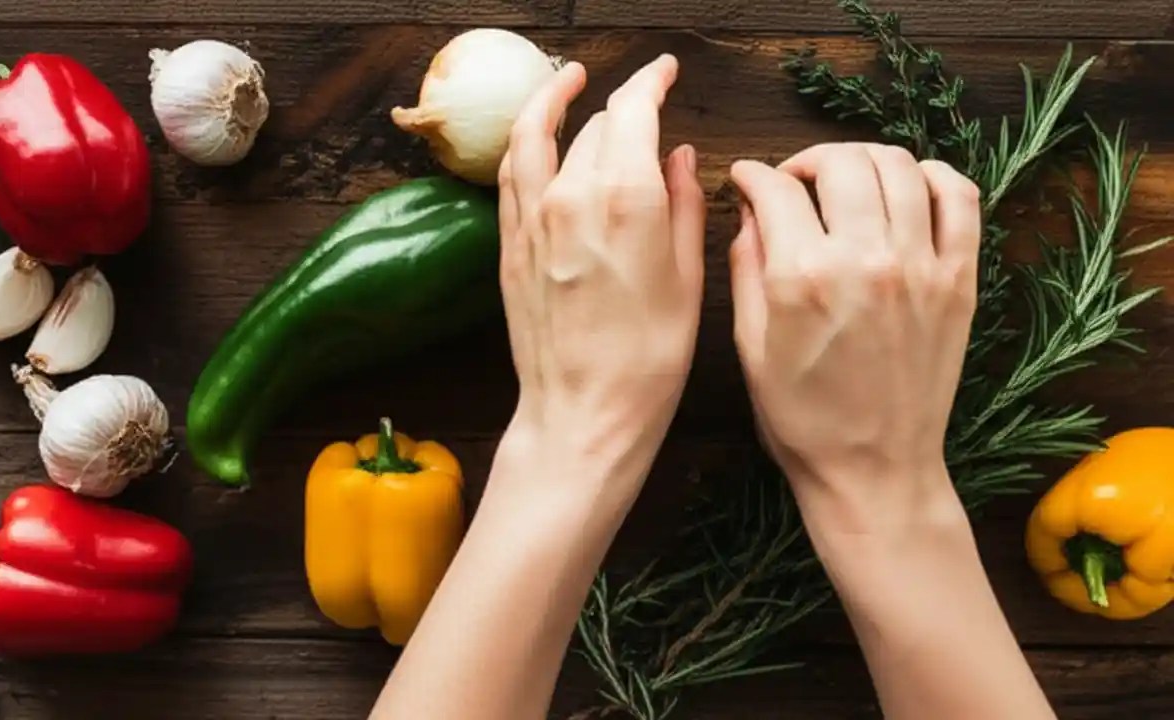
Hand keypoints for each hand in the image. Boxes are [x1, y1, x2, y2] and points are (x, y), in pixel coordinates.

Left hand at [495, 55, 704, 490]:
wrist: (583, 413)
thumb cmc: (649, 360)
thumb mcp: (689, 279)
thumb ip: (684, 205)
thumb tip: (678, 157)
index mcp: (628, 197)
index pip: (634, 109)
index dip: (652, 80)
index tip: (665, 71)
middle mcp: (572, 194)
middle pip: (595, 123)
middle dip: (622, 106)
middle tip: (643, 102)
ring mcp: (532, 218)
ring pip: (539, 134)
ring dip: (552, 98)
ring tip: (567, 79)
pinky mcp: (509, 244)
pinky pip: (511, 172)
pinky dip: (524, 141)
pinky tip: (535, 137)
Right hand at [729, 143, 980, 536]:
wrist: (873, 469)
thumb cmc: (802, 418)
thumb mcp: (750, 345)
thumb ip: (746, 267)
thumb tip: (750, 210)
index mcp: (802, 278)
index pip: (774, 190)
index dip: (751, 175)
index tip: (746, 179)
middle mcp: (865, 260)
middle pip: (839, 162)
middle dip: (806, 161)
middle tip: (794, 182)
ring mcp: (920, 266)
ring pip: (897, 164)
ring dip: (862, 159)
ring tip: (845, 181)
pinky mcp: (958, 279)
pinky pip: (958, 196)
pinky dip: (930, 175)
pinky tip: (905, 188)